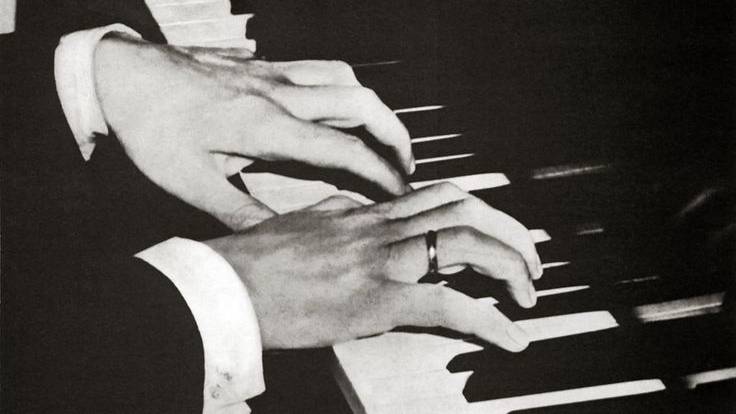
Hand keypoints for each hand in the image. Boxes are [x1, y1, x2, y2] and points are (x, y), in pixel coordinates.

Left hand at [93, 33, 412, 229]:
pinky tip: (335, 105)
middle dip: (395, 134)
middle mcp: (280, 94)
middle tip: (406, 164)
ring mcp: (272, 74)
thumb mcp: (189, 182)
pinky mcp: (260, 65)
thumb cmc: (150, 125)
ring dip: (373, 106)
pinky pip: (317, 68)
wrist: (120, 73)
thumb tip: (279, 240)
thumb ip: (239, 212)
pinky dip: (341, 88)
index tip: (400, 192)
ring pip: (344, 79)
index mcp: (267, 127)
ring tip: (382, 135)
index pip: (344, 148)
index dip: (380, 172)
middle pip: (361, 103)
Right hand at [205, 183, 542, 351]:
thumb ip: (336, 213)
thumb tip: (352, 209)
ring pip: (464, 241)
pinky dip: (489, 319)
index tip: (490, 231)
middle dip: (507, 230)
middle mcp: (378, 227)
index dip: (473, 212)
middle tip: (529, 259)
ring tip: (528, 290)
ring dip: (508, 263)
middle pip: (462, 207)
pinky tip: (510, 335)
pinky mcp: (377, 301)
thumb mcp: (303, 223)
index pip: (434, 197)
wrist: (222, 285)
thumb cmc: (252, 261)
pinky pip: (449, 305)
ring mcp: (380, 260)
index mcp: (362, 212)